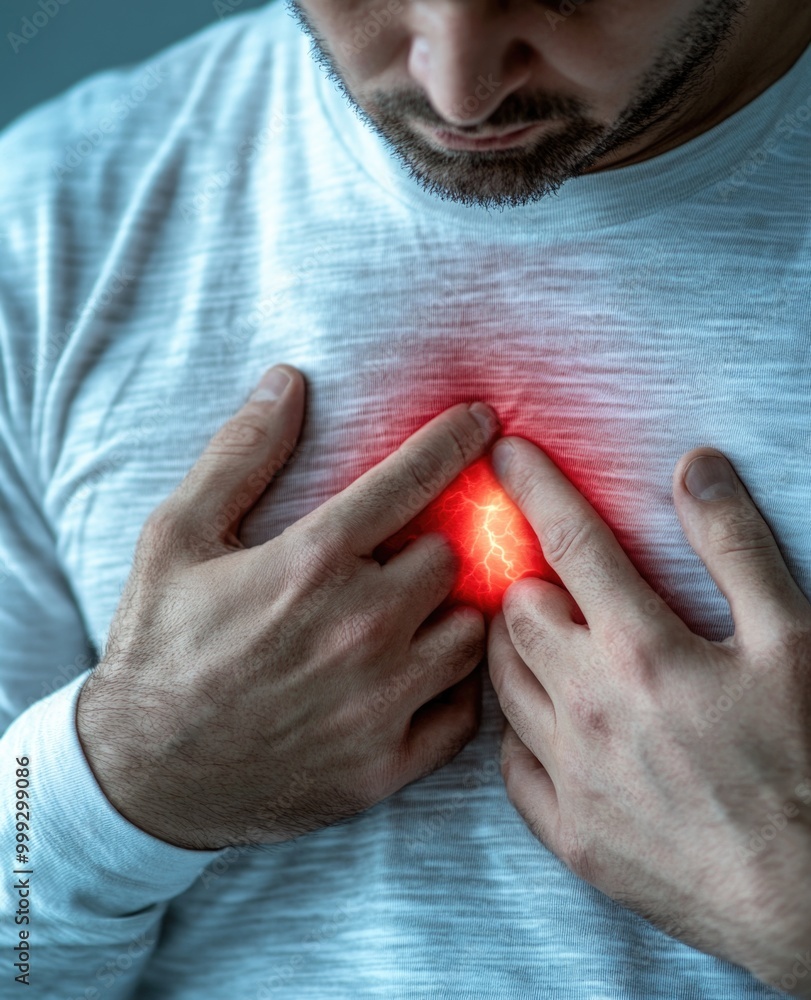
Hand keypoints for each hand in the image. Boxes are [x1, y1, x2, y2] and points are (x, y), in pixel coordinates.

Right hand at [77, 364, 500, 849]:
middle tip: (391, 563)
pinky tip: (416, 679)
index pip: (412, 480)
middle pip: (449, 558)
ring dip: (447, 616)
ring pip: (470, 632)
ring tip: (408, 619)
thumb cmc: (158, 646)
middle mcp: (361, 627)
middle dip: (425, 549)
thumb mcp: (177, 536)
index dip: (455, 439)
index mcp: (314, 562)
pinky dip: (451, 690)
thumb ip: (240, 454)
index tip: (483, 420)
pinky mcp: (386, 765)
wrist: (141, 775)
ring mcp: (380, 701)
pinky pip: (463, 713)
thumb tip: (288, 381)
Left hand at [486, 437, 810, 993]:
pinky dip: (522, 729)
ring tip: (548, 642)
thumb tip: (694, 468)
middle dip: (530, 583)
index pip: (569, 542)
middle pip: (516, 611)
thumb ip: (735, 546)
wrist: (805, 897)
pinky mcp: (566, 829)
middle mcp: (587, 704)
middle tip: (560, 586)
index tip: (505, 454)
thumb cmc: (806, 762)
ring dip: (516, 648)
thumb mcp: (791, 639)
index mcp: (640, 648)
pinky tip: (552, 723)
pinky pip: (510, 760)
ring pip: (501, 681)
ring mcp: (569, 772)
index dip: (534, 486)